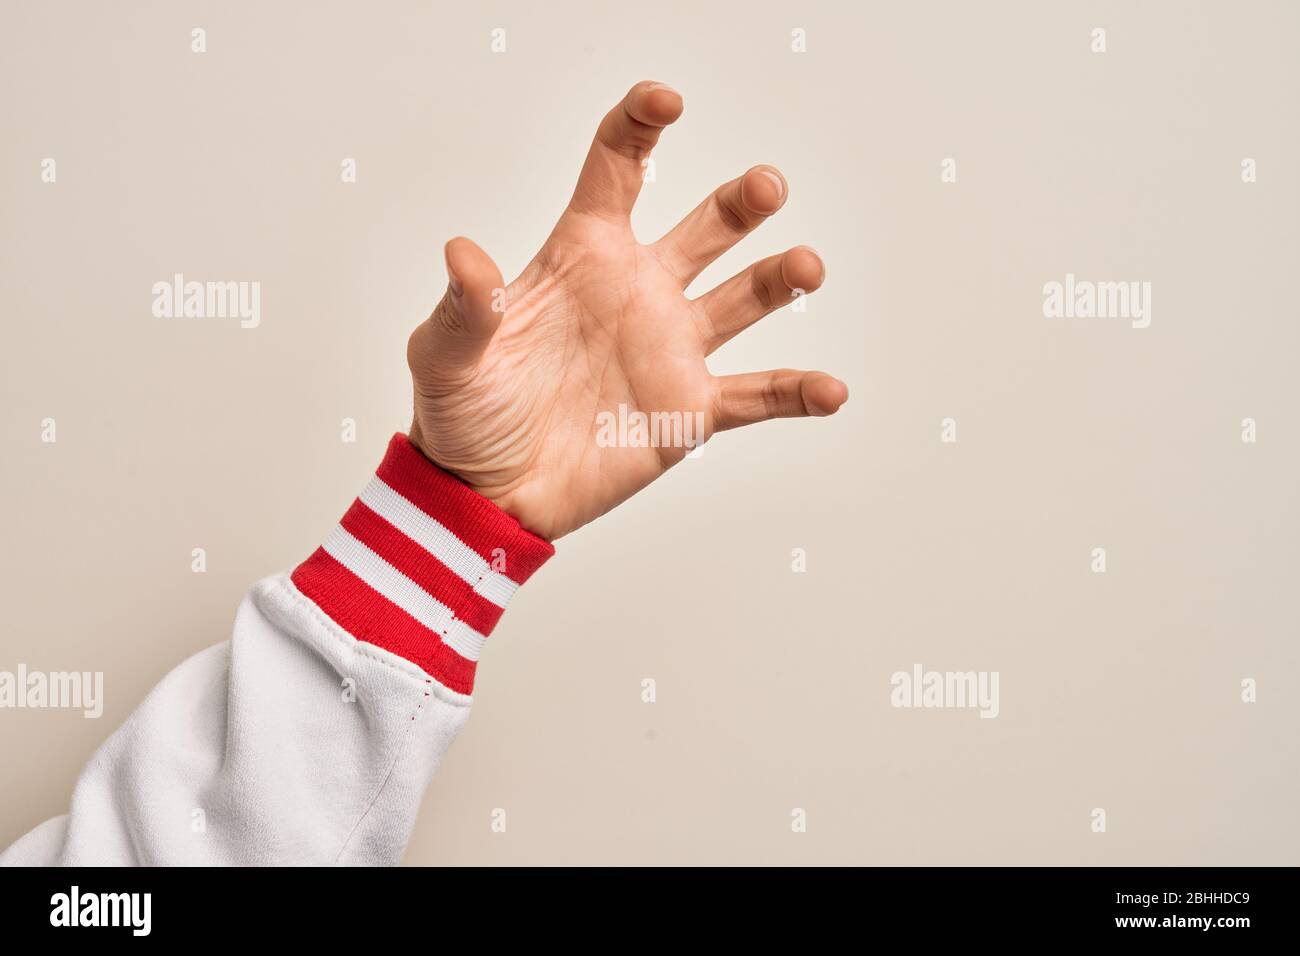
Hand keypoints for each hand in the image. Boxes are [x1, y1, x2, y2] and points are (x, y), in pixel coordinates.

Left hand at [407, 81, 847, 540]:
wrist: (487, 493)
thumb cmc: (463, 413)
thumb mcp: (447, 355)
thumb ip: (466, 306)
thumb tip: (464, 254)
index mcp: (582, 257)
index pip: (618, 170)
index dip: (641, 126)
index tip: (666, 101)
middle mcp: (638, 291)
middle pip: (705, 227)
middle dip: (740, 203)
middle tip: (766, 186)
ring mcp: (671, 349)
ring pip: (744, 299)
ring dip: (779, 280)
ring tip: (806, 267)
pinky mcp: (689, 410)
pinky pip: (758, 395)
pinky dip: (797, 392)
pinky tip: (831, 389)